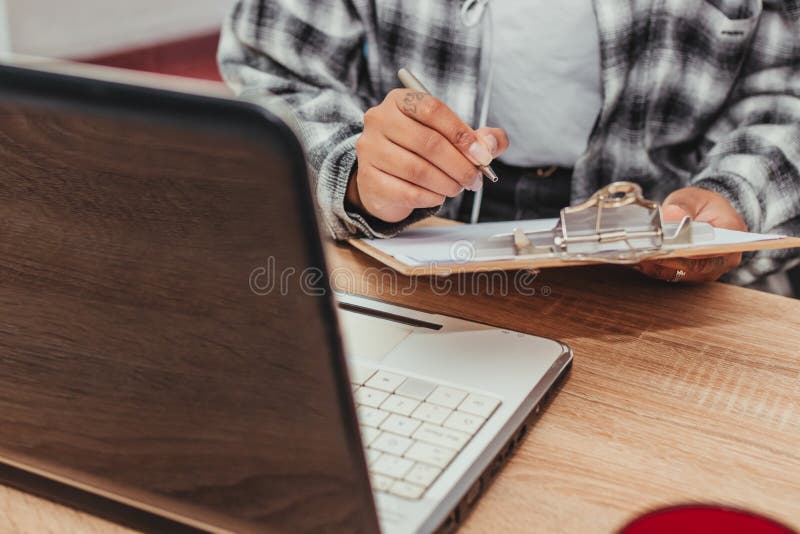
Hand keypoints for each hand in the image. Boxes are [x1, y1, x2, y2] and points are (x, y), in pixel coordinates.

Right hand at [347, 89, 508, 222]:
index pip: (433, 110)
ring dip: (447, 184)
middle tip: (475, 180)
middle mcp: (379, 120)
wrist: (384, 178)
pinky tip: (438, 196)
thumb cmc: (421, 152)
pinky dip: (430, 198)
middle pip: (428, 142)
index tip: (483, 156)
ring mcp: (370, 149)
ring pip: (418, 170)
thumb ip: (479, 138)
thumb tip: (494, 143)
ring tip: (457, 188)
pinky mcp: (368, 178)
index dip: (462, 134)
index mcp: (400, 100)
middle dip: (460, 165)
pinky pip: (406, 192)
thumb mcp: (450, 137)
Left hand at [637, 187, 746, 282]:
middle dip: (668, 261)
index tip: (668, 248)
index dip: (689, 252)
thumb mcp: (694, 197)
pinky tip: (640, 260)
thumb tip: (672, 215)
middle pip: (694, 267)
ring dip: (659, 267)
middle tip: (646, 253)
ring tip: (640, 256)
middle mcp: (723, 259)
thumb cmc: (703, 206)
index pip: (712, 250)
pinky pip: (672, 276)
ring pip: (681, 275)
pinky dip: (655, 269)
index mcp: (732, 236)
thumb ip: (683, 205)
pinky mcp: (692, 275)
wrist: (707, 215)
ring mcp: (708, 271)